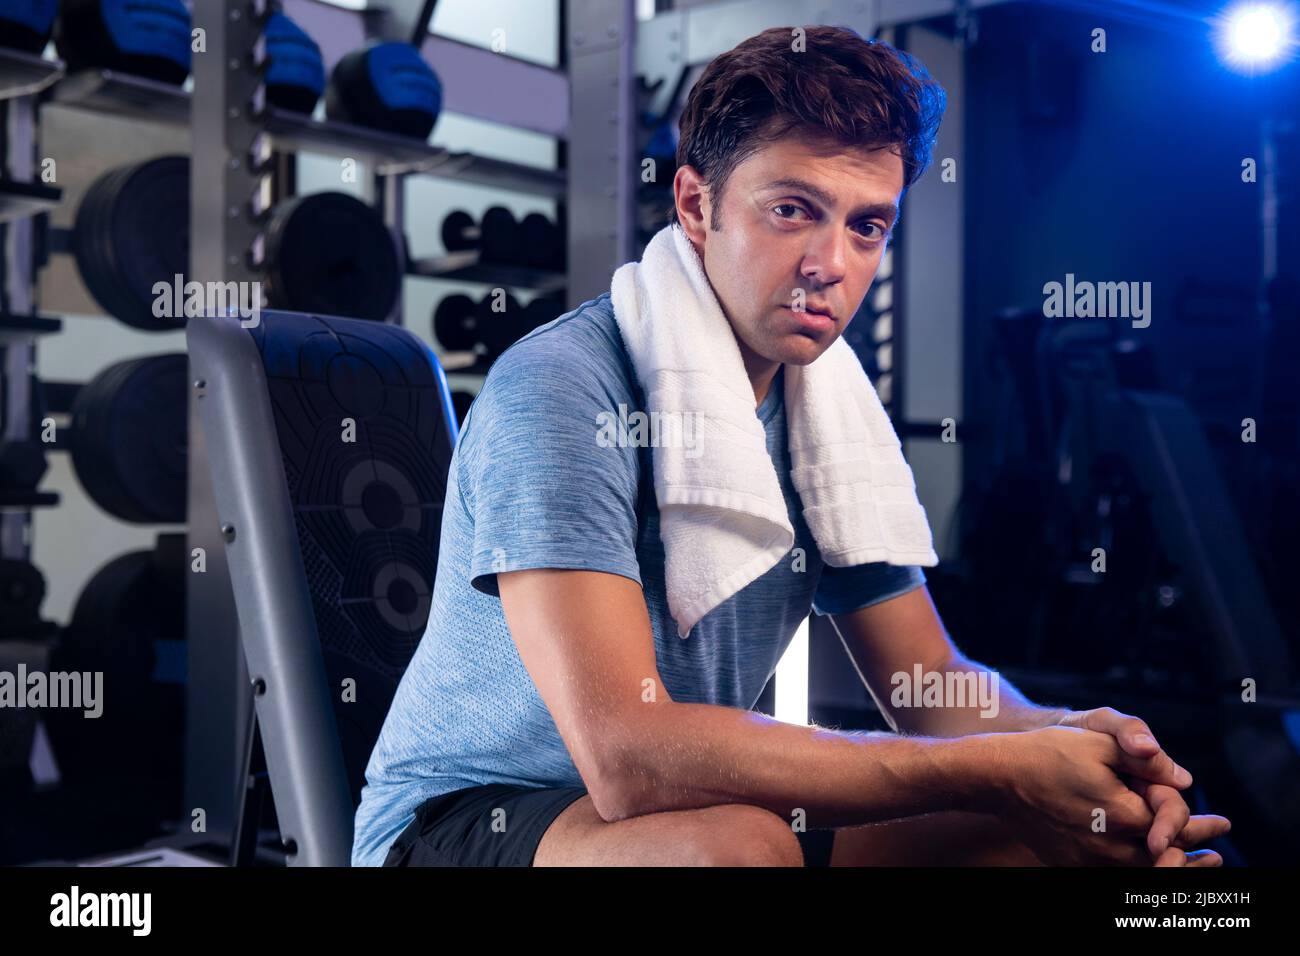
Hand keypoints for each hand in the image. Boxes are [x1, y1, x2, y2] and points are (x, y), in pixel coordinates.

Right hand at [1057, 708, 1230, 861]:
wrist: (997, 777)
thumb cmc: (1047, 753)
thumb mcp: (1099, 742)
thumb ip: (1145, 759)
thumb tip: (1185, 780)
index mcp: (1122, 814)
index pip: (1174, 824)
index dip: (1198, 821)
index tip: (1224, 824)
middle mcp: (1108, 846)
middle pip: (1165, 857)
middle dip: (1195, 855)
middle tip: (1217, 859)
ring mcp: (1087, 859)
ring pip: (1139, 870)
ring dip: (1168, 867)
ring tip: (1191, 865)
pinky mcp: (1069, 863)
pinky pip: (1110, 872)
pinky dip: (1134, 869)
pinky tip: (1143, 862)